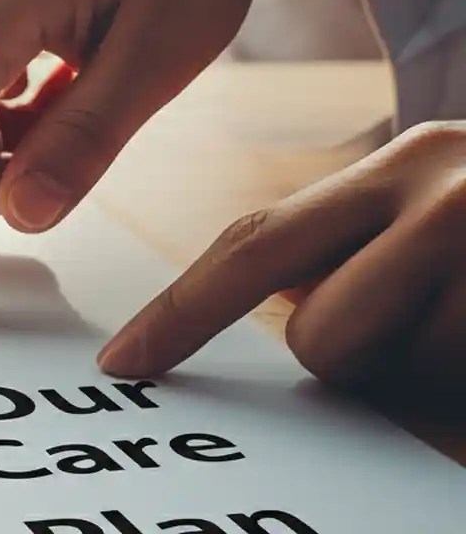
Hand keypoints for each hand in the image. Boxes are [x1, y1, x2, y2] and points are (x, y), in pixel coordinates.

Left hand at [100, 122, 465, 398]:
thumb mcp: (449, 194)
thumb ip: (355, 232)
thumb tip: (282, 292)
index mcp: (409, 162)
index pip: (256, 244)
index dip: (181, 312)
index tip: (122, 358)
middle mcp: (443, 200)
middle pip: (314, 335)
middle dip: (347, 349)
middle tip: (428, 314)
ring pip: (379, 376)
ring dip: (413, 369)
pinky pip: (444, 393)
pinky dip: (458, 381)